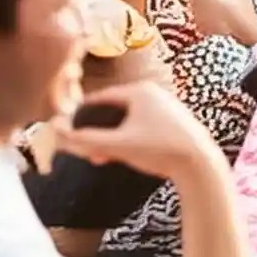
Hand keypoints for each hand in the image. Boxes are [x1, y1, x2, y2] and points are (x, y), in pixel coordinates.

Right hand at [53, 81, 217, 181]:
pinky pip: (141, 128)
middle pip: (113, 111)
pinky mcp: (173, 122)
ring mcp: (165, 107)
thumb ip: (86, 140)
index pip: (100, 98)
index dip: (81, 115)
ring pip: (127, 122)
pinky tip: (121, 157)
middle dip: (97, 132)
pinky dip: (128, 141)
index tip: (67, 131)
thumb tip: (56, 134)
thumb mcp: (118, 146)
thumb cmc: (160, 150)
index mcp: (140, 91)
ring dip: (111, 139)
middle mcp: (154, 94)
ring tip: (101, 158)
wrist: (200, 164)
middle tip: (85, 151)